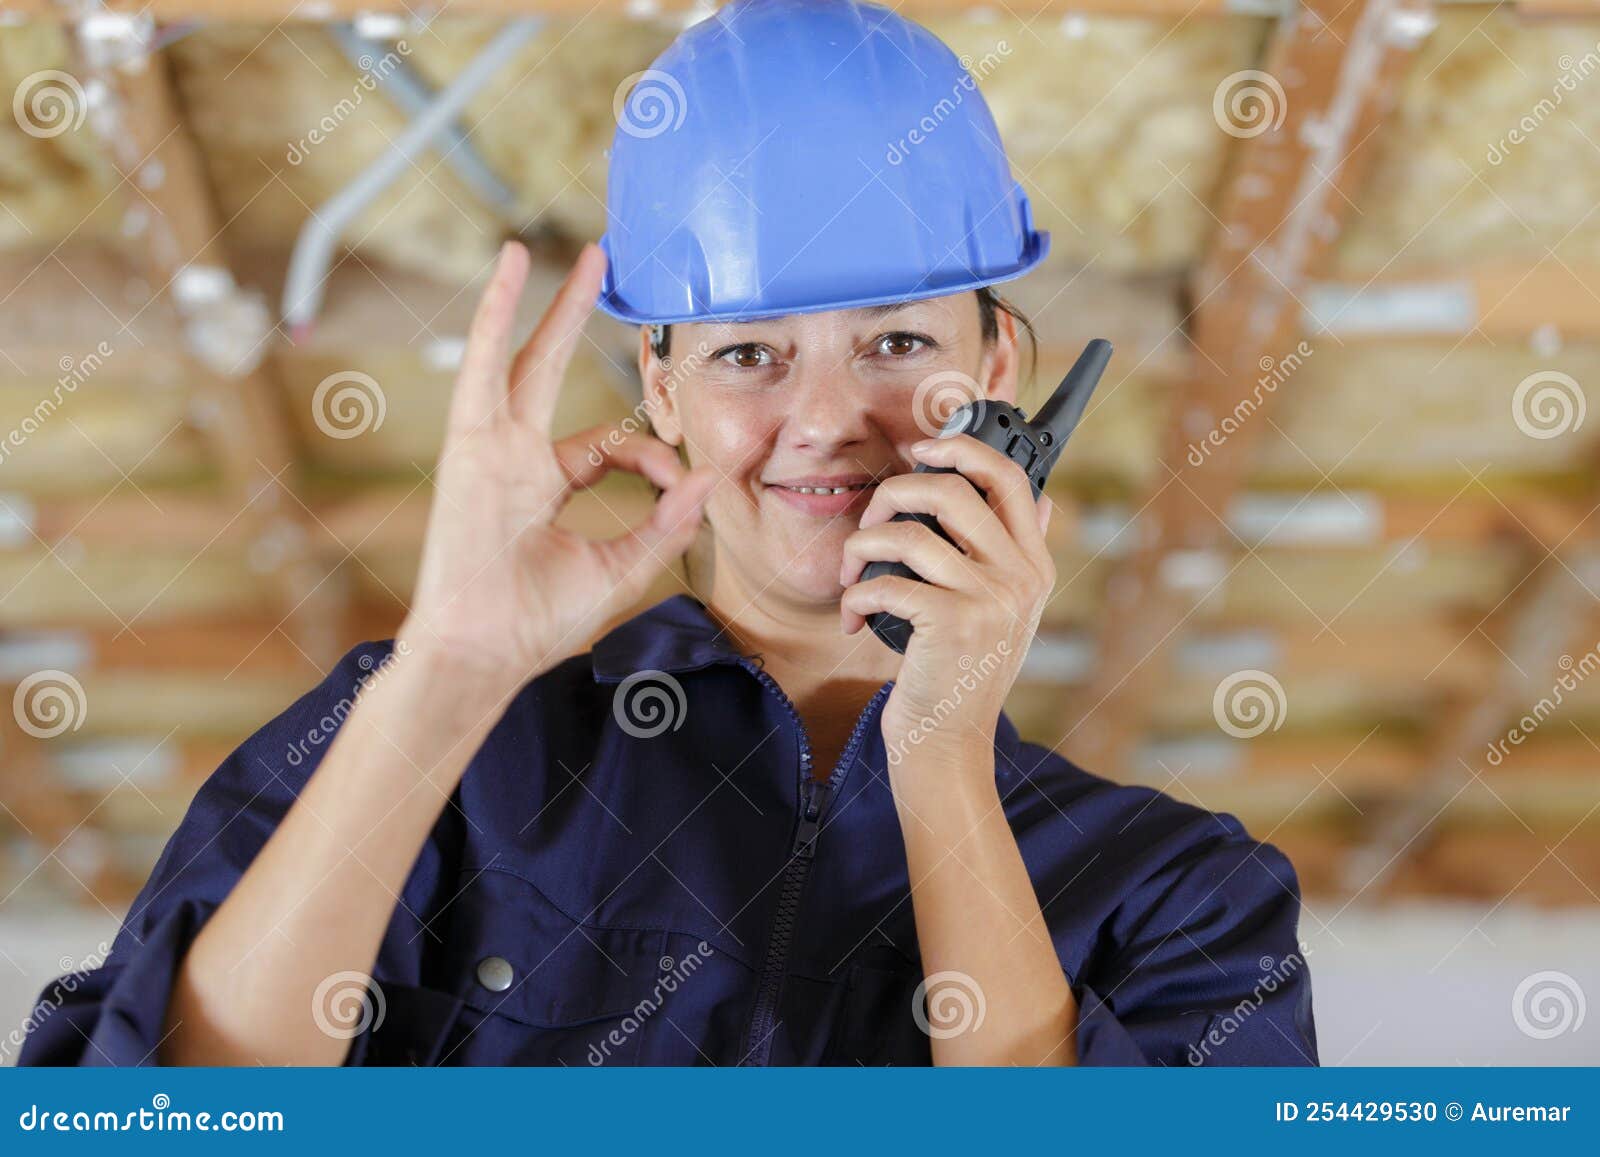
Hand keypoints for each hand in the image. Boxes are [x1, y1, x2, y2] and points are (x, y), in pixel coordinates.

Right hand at [400, 241, 717, 692]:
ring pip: (519, 359)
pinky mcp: (469, 444)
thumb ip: (665, 524)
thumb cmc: (537, 621)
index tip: (683, 487)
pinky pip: (482, 367)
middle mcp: (515, 458)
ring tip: (566, 252)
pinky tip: (507, 269)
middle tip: (599, 264)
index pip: (611, 447)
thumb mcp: (620, 569)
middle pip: (549, 371)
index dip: (656, 460)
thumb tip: (709, 478)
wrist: (483, 651)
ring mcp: (489, 447)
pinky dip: (493, 316)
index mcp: (546, 485)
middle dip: (573, 317)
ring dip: (542, 303)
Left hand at [838, 436, 1053, 767]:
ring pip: (908, 533)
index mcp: (1034, 568)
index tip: (922, 450)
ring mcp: (988, 601)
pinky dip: (855, 595)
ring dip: (861, 548)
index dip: (963, 448)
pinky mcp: (950, 624)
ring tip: (851, 576)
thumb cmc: (961, 676)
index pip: (1011, 478)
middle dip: (893, 495)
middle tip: (870, 524)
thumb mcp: (1006, 615)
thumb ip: (1019, 556)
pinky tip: (853, 618)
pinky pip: (886, 581)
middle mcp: (1019, 579)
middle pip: (951, 490)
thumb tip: (1043, 500)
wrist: (948, 744)